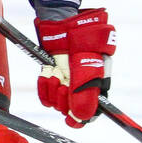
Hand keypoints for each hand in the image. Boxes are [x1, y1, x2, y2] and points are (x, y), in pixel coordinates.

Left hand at [34, 8, 115, 127]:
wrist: (61, 24)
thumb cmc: (80, 41)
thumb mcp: (85, 65)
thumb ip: (84, 91)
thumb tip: (82, 117)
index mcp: (97, 84)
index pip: (93, 111)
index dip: (82, 117)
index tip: (71, 118)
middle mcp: (83, 87)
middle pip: (72, 110)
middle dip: (63, 98)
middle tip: (61, 82)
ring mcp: (67, 83)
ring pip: (57, 103)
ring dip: (52, 88)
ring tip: (54, 71)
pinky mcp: (53, 79)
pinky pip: (45, 96)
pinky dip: (43, 85)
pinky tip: (47, 72)